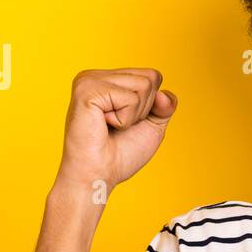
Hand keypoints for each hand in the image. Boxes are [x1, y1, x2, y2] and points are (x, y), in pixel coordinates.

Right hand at [53, 68, 176, 195]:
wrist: (99, 176)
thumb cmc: (119, 154)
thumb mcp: (152, 125)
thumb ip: (165, 105)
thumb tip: (163, 94)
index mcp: (106, 79)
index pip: (152, 75)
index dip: (152, 104)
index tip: (127, 122)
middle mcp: (95, 75)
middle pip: (151, 77)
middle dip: (144, 109)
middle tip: (117, 126)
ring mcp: (88, 80)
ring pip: (143, 85)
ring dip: (134, 114)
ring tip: (109, 126)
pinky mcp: (87, 90)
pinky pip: (130, 98)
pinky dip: (124, 119)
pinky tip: (103, 125)